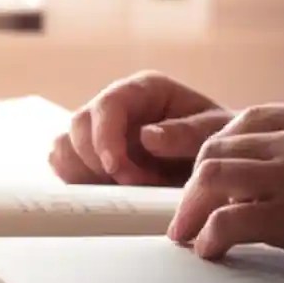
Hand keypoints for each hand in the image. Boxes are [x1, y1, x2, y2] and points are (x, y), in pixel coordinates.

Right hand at [49, 71, 232, 185]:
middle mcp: (115, 106)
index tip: (116, 168)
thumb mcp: (216, 134)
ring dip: (85, 174)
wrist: (218, 166)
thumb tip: (147, 136)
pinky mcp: (89, 156)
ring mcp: (98, 131)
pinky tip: (108, 192)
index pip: (108, 104)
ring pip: (64, 147)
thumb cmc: (220, 143)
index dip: (105, 137)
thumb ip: (187, 133)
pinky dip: (77, 182)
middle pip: (78, 126)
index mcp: (144, 90)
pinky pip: (64, 166)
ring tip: (124, 189)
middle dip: (97, 162)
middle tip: (131, 186)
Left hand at [169, 101, 283, 273]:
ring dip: (191, 209)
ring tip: (188, 232)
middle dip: (195, 182)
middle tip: (189, 210)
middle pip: (218, 147)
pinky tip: (209, 250)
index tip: (207, 176)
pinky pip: (228, 220)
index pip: (244, 121)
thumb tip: (273, 167)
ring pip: (211, 177)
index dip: (217, 150)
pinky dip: (208, 236)